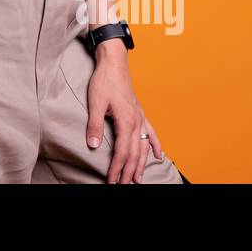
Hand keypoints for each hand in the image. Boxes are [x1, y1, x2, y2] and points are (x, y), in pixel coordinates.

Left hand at [85, 49, 163, 182]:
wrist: (114, 64)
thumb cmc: (104, 81)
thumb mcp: (95, 103)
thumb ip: (95, 125)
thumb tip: (94, 145)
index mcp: (125, 121)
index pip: (122, 152)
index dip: (117, 168)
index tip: (112, 181)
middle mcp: (136, 121)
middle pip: (134, 153)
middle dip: (129, 172)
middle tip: (125, 186)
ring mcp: (140, 118)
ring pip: (143, 147)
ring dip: (141, 165)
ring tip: (139, 180)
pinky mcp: (140, 113)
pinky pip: (151, 133)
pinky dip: (155, 146)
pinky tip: (158, 156)